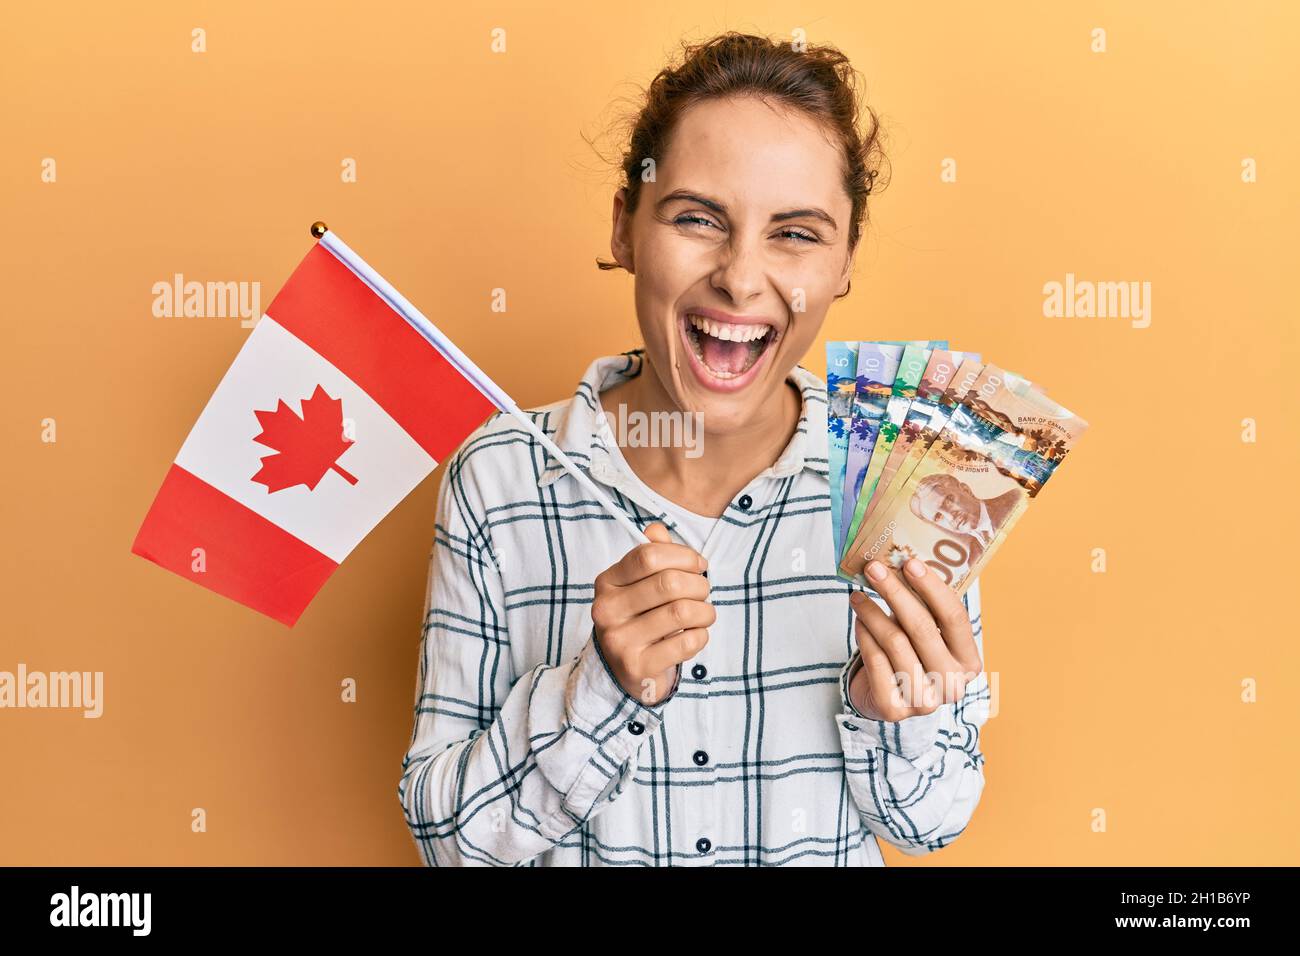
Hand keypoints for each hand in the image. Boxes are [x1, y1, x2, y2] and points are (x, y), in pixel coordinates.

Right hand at [592, 522, 713, 705]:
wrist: (624, 672)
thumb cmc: (639, 620)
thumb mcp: (640, 585)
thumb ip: (651, 555)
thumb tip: (657, 530)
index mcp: (607, 582)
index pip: (648, 556)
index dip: (683, 556)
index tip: (698, 565)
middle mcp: (607, 610)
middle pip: (669, 583)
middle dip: (699, 585)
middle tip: (703, 593)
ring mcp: (619, 641)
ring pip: (682, 612)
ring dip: (705, 611)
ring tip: (704, 614)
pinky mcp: (638, 667)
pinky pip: (687, 643)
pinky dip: (701, 636)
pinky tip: (694, 636)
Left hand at [847, 557, 981, 721]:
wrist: (887, 699)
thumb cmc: (912, 656)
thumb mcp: (927, 634)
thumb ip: (924, 607)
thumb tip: (899, 563)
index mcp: (969, 662)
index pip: (954, 617)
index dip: (932, 588)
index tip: (909, 562)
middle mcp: (953, 685)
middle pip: (922, 628)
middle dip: (894, 592)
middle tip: (873, 569)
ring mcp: (924, 701)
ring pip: (895, 642)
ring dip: (872, 613)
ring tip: (858, 596)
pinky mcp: (893, 708)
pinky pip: (875, 659)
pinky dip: (863, 634)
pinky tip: (859, 621)